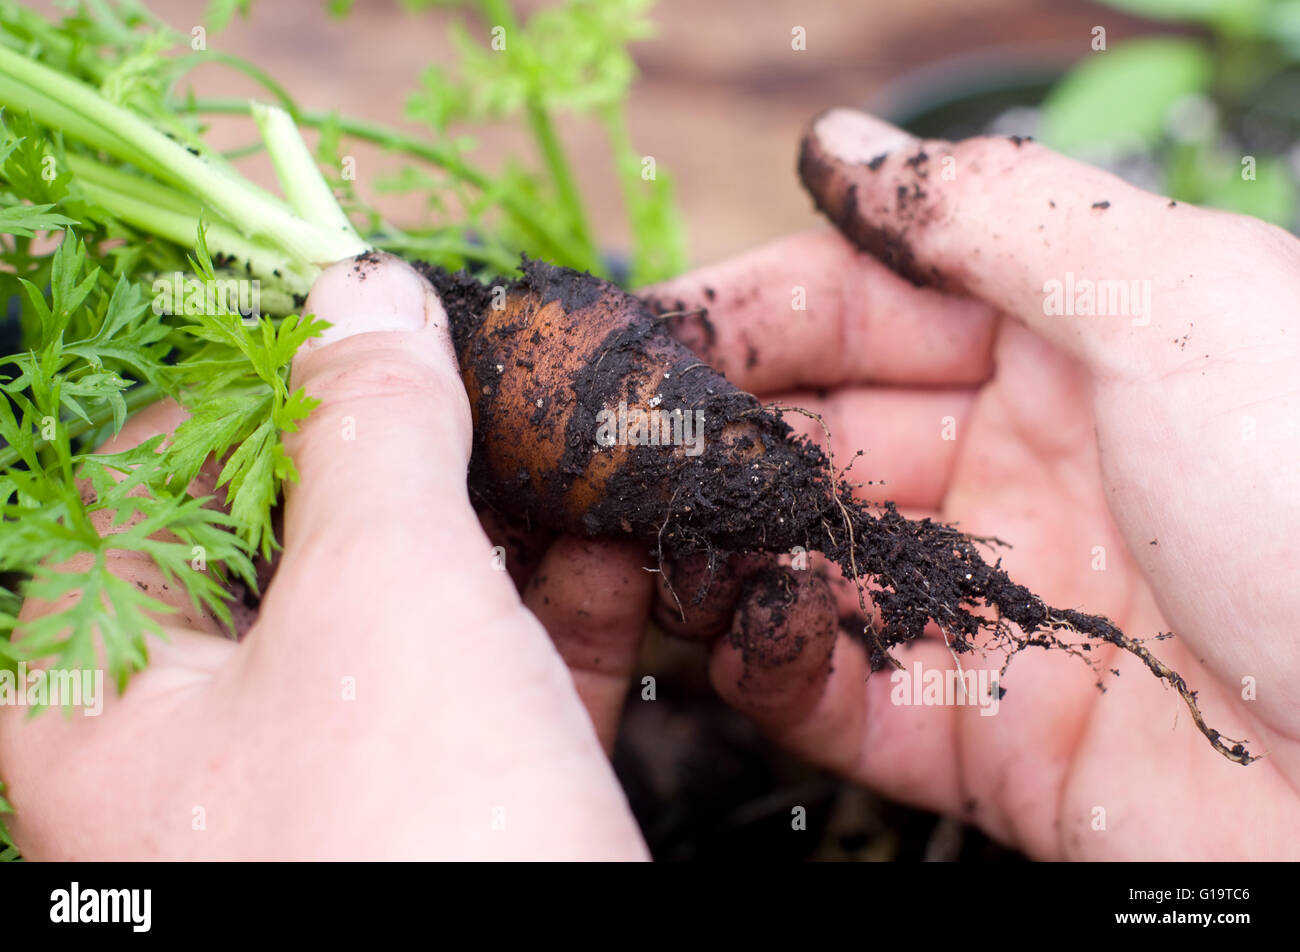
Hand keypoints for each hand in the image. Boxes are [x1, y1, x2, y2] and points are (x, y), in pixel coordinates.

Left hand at [0, 255, 648, 859]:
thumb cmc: (412, 839)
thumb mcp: (385, 598)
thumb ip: (369, 428)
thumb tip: (356, 290)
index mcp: (102, 696)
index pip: (132, 480)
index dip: (245, 378)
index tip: (353, 314)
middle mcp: (200, 743)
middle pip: (284, 537)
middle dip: (400, 444)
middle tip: (485, 367)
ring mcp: (333, 778)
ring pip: (404, 605)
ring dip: (495, 517)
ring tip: (570, 432)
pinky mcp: (447, 810)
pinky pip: (485, 680)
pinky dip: (550, 607)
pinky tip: (616, 543)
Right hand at [649, 109, 1299, 859]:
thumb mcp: (1174, 304)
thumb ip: (988, 215)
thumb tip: (840, 143)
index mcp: (1071, 353)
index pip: (866, 308)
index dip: (753, 309)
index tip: (651, 329)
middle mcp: (1023, 473)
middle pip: (819, 434)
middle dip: (714, 434)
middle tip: (615, 444)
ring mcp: (993, 606)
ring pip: (807, 560)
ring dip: (720, 545)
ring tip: (648, 536)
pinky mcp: (978, 737)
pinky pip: (836, 689)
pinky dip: (768, 656)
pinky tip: (738, 622)